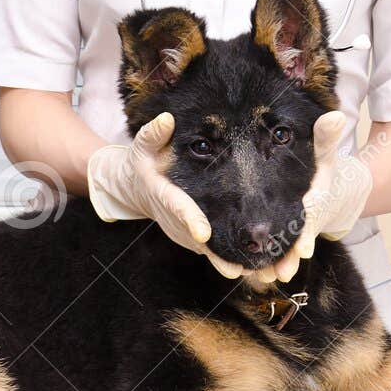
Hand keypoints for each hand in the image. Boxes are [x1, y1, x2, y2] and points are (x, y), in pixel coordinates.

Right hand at [86, 111, 243, 278]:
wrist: (135, 188)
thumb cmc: (144, 162)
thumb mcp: (144, 145)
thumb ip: (153, 134)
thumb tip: (167, 118)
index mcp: (163, 194)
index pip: (177, 207)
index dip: (190, 220)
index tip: (203, 233)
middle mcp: (174, 217)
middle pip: (196, 239)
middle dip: (216, 255)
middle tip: (239, 268)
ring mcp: (184, 230)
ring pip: (208, 249)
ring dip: (228, 262)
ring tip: (255, 272)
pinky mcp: (195, 236)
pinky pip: (213, 248)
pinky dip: (230, 258)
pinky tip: (255, 266)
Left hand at [270, 110, 373, 284]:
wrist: (337, 190)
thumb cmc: (324, 168)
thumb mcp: (326, 153)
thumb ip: (326, 137)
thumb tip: (334, 116)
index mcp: (318, 198)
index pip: (313, 216)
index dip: (306, 232)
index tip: (302, 250)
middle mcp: (309, 218)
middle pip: (300, 239)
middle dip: (291, 257)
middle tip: (281, 272)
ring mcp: (300, 229)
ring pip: (291, 250)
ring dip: (281, 264)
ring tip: (268, 278)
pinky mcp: (290, 235)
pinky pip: (283, 251)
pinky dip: (274, 263)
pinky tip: (258, 275)